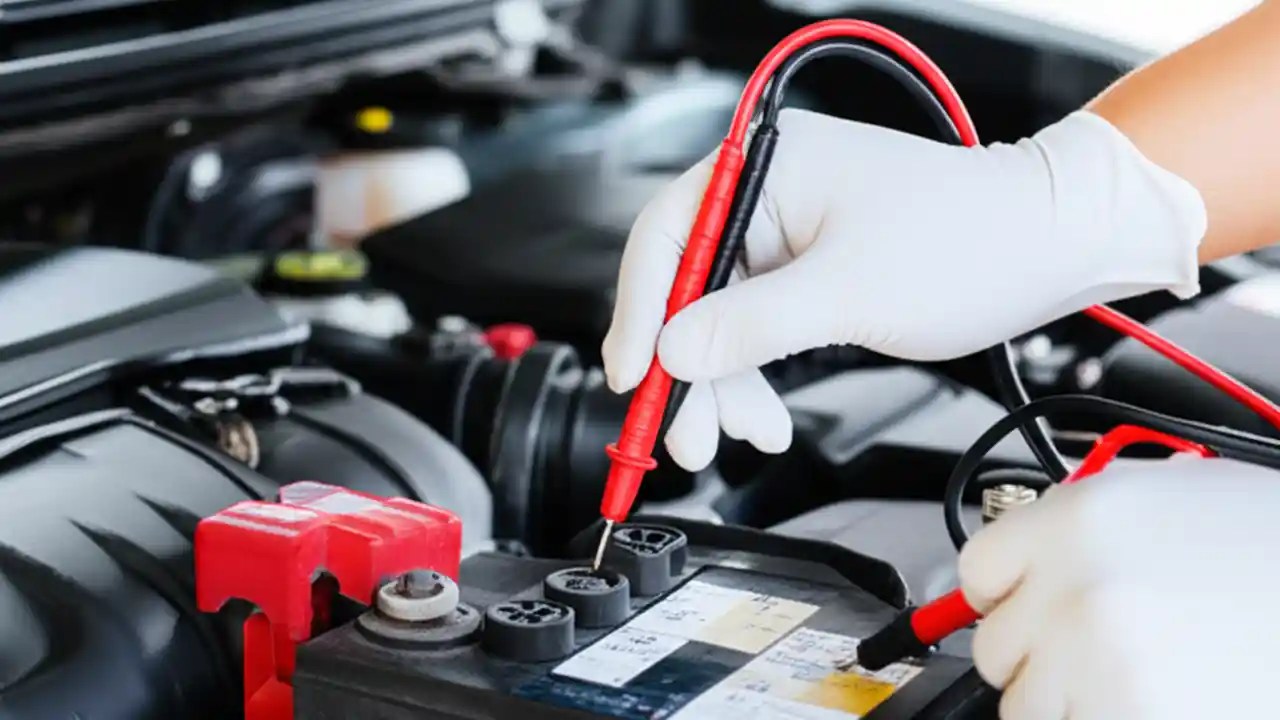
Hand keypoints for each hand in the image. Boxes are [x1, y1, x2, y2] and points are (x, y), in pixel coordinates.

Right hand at [602, 108, 1203, 469]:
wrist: (1047, 247)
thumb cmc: (971, 239)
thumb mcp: (849, 291)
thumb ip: (752, 325)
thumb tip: (673, 355)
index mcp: (767, 166)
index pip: (667, 234)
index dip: (641, 309)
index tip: (634, 373)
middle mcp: (768, 195)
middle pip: (687, 286)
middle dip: (687, 367)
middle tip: (685, 432)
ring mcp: (786, 236)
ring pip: (719, 319)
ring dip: (722, 385)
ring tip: (736, 437)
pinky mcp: (806, 274)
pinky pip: (754, 329)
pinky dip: (753, 376)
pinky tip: (762, 417)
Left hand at [959, 456, 1279, 718]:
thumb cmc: (1277, 548)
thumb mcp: (1176, 497)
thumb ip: (1086, 526)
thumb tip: (1027, 557)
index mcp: (1080, 518)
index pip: (978, 569)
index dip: (1009, 594)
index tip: (1032, 607)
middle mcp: (1076, 586)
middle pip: (998, 644)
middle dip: (1045, 653)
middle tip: (1115, 645)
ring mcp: (1097, 660)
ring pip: (1027, 704)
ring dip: (1072, 699)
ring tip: (1150, 674)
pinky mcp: (1126, 715)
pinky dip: (1106, 718)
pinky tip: (1166, 697)